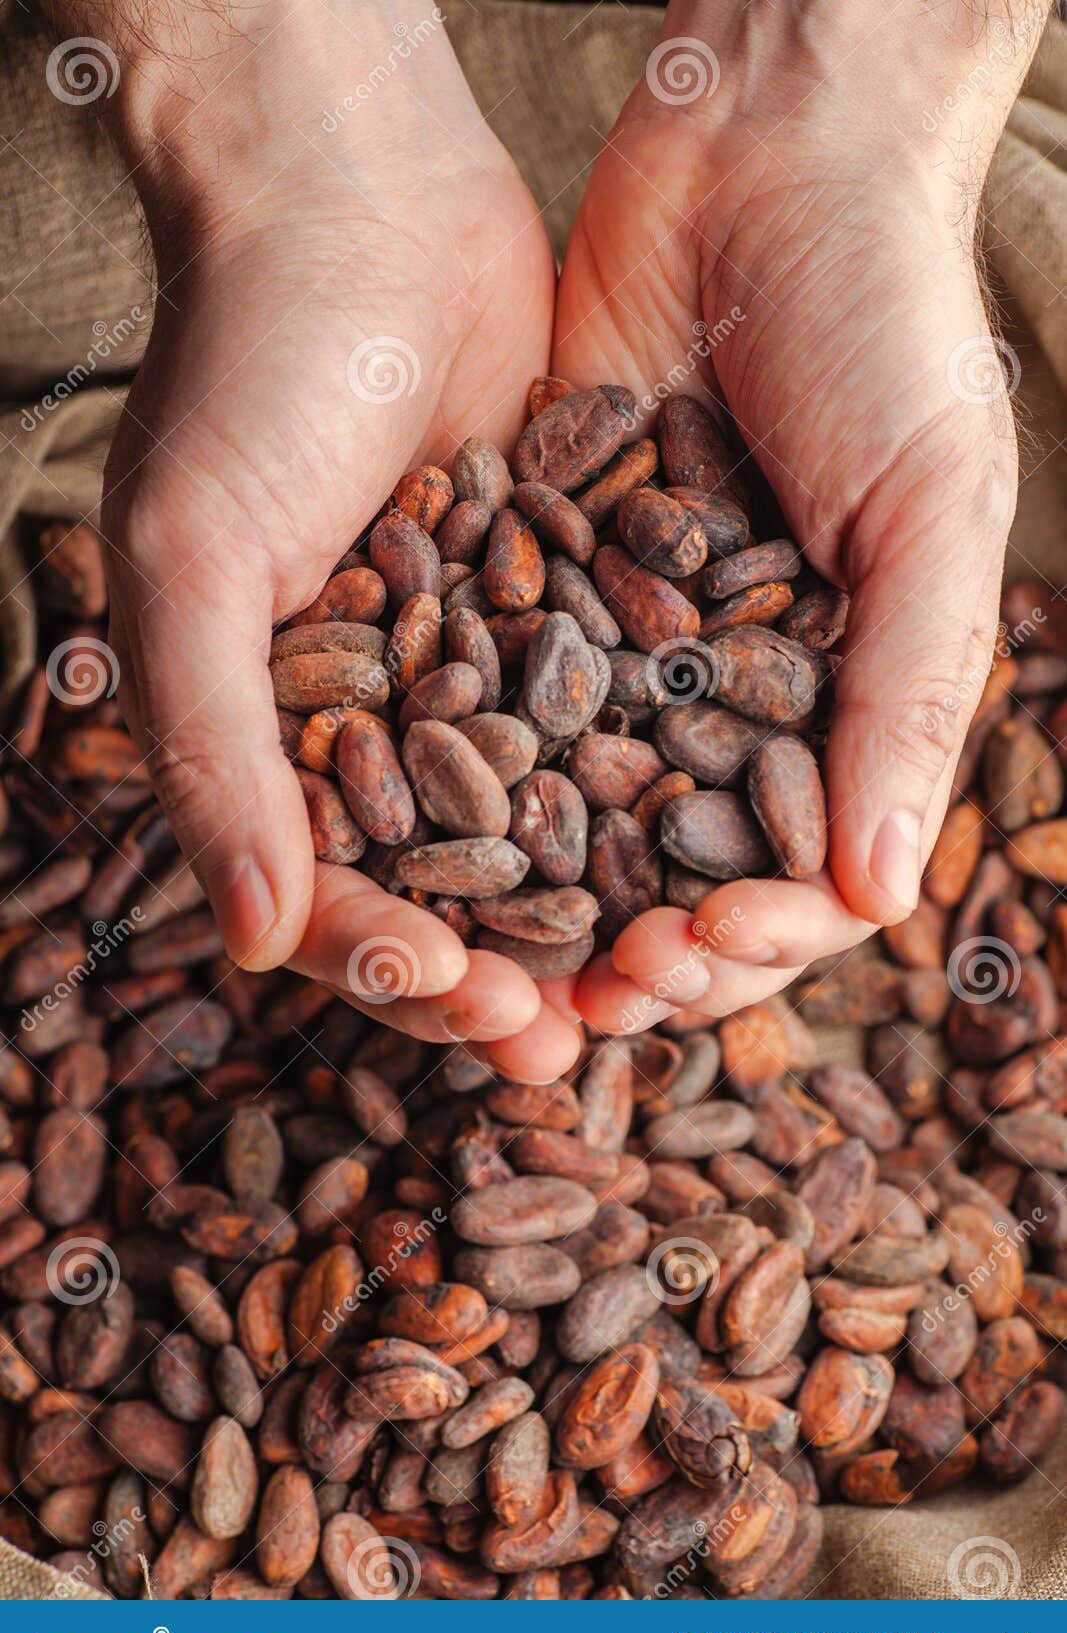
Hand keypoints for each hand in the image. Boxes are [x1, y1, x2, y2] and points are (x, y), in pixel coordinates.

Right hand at [70, 2, 576, 1077]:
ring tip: (658, 976)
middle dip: (509, 969)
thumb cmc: (244, 371)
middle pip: (447, 886)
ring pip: (545, 828)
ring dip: (594, 911)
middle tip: (576, 1036)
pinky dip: (652, 790)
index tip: (478, 1001)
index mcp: (274, 737)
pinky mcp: (567, 608)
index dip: (396, 964)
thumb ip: (213, 753)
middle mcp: (377, 723)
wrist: (358, 199)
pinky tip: (711, 846)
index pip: (332, 892)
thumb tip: (251, 944)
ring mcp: (477, 671)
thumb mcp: (194, 563)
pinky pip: (611, 722)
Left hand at [552, 0, 1043, 1032]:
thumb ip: (908, 698)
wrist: (763, 156)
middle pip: (680, 867)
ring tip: (490, 956)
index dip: (752, 936)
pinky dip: (470, 771)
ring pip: (580, 811)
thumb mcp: (929, 511)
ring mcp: (631, 644)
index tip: (688, 959)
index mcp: (844, 698)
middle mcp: (732, 692)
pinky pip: (500, 697)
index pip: (803, 868)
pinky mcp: (541, 577)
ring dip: (542, 897)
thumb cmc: (887, 326)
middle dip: (637, 946)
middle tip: (578, 998)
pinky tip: (422, 831)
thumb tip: (884, 897)